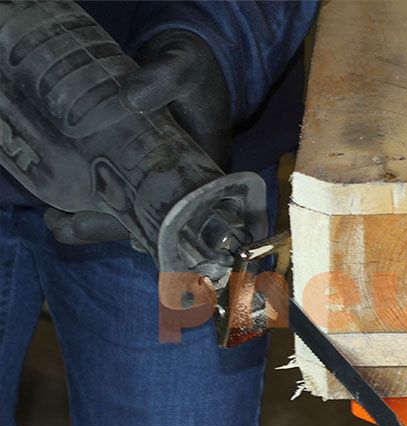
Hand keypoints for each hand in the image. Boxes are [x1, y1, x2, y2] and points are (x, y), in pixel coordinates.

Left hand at [47, 29, 232, 245]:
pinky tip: (60, 206)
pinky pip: (117, 195)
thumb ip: (164, 78)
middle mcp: (183, 183)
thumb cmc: (192, 66)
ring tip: (55, 222)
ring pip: (130, 214)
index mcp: (205, 168)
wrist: (181, 61)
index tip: (129, 238)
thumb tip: (132, 97)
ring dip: (94, 222)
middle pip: (151, 222)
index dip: (159, 229)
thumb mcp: (185, 66)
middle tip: (65, 225)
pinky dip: (91, 203)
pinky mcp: (138, 169)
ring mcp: (159, 179)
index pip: (185, 211)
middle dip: (109, 228)